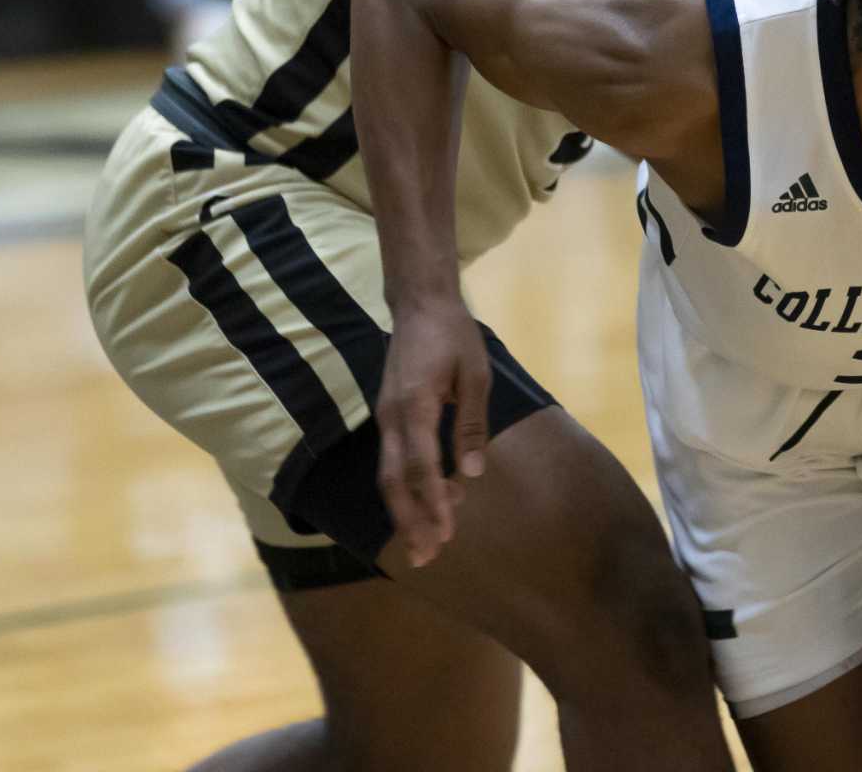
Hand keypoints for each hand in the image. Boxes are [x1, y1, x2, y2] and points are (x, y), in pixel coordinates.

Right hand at [375, 293, 490, 569]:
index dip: (432, 503)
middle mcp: (392, 416)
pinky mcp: (389, 416)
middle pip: (394, 481)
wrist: (419, 303)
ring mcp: (385, 417)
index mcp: (414, 404)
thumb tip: (472, 474)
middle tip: (426, 558)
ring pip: (389, 475)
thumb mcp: (475, 375)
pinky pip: (393, 461)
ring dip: (405, 511)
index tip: (446, 533)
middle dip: (409, 521)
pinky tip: (427, 505)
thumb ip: (471, 425)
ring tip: (426, 544)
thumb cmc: (453, 335)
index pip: (421, 466)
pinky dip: (407, 488)